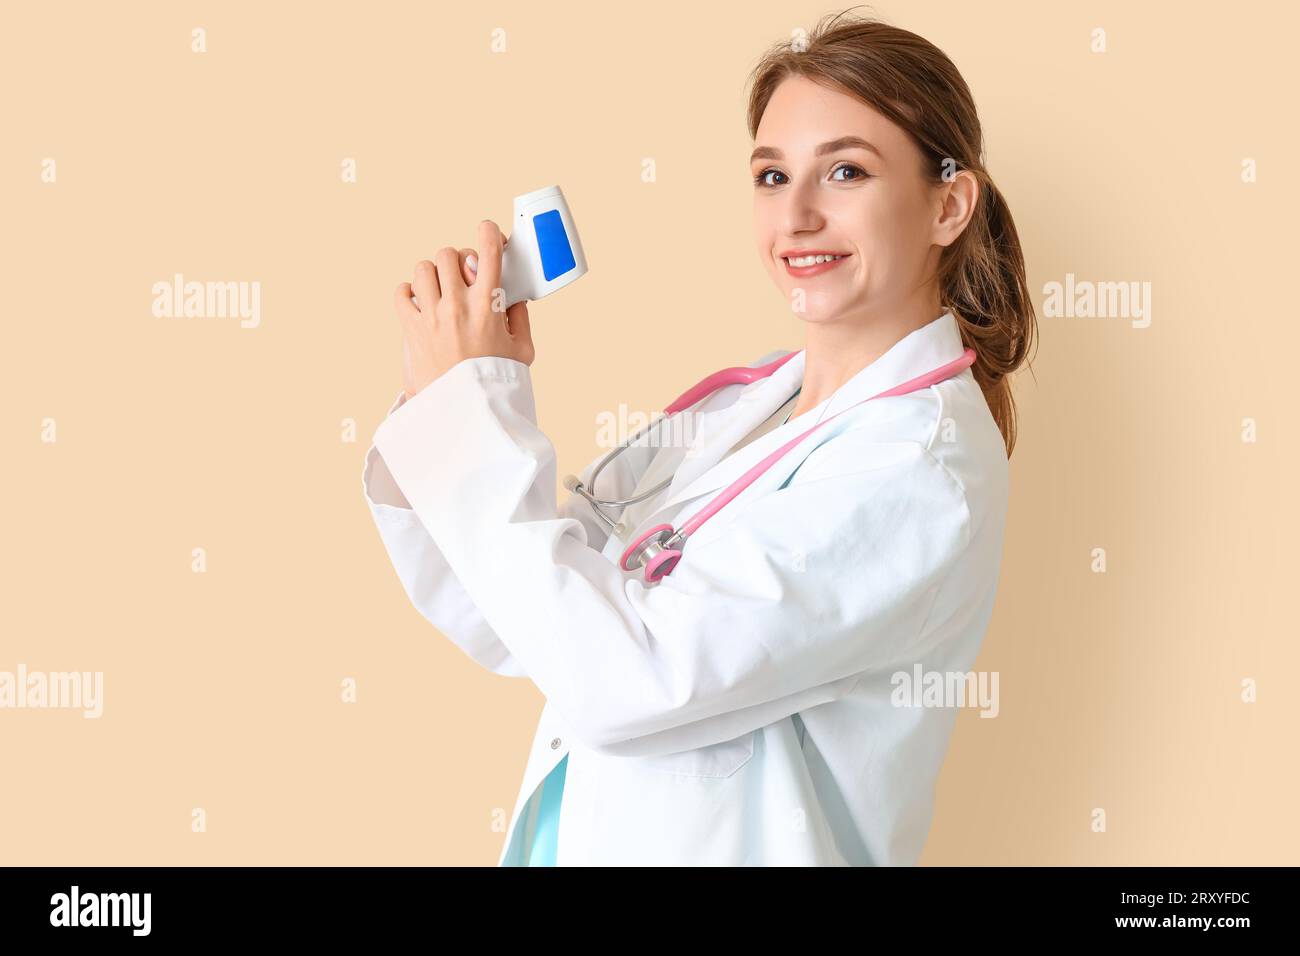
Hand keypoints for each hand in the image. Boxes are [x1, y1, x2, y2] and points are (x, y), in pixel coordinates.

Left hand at [394, 220, 534, 399]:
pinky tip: (421, 304)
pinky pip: (401, 293)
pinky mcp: (411, 329)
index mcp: (488, 306)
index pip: (487, 250)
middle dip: (457, 259)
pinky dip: (409, 293)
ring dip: (433, 274)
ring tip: (440, 290)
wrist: (465, 412)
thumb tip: (515, 295)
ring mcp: (431, 316)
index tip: (488, 234)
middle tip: (463, 275)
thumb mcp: (523, 350)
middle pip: (449, 253)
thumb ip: (521, 317)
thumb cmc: (495, 383)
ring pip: (423, 268)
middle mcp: (457, 306)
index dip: (488, 233)